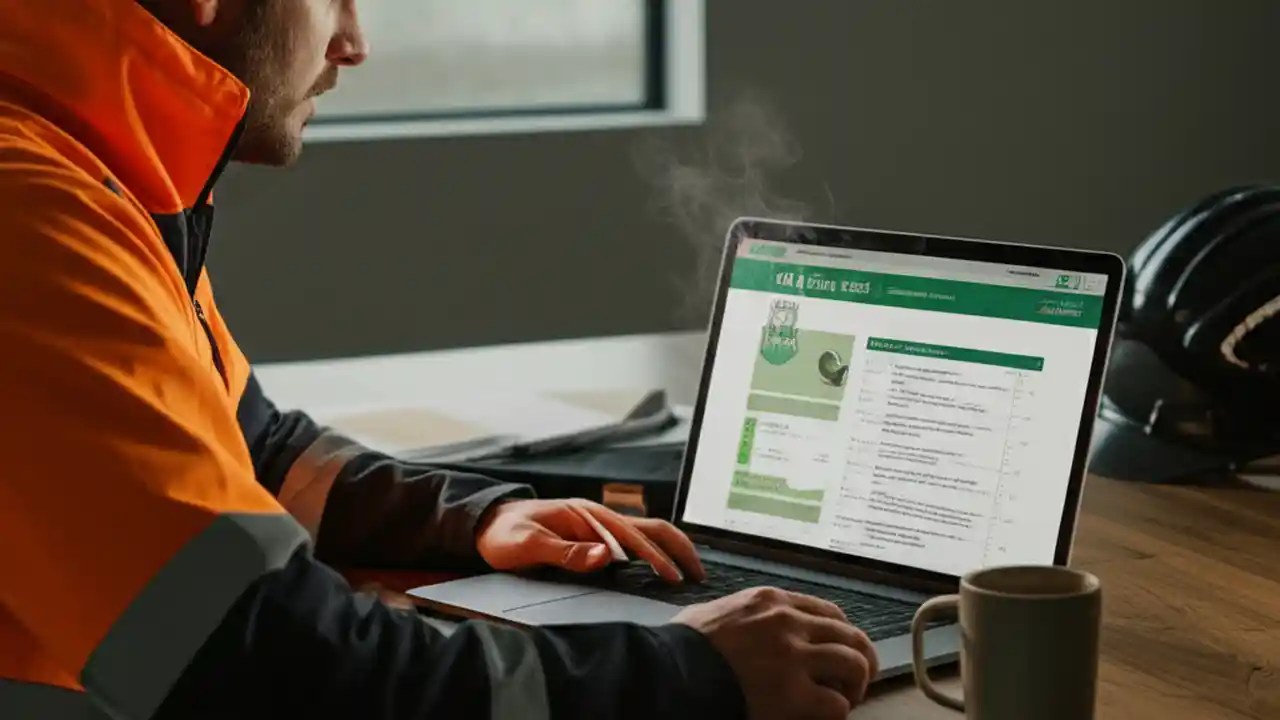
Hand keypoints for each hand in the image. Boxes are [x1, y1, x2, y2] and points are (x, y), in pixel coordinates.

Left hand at [475, 498, 705, 582]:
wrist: (485, 524)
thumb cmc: (503, 534)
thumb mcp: (527, 546)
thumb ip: (566, 552)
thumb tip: (607, 556)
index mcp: (587, 515)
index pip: (634, 535)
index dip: (657, 557)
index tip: (675, 579)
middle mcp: (597, 517)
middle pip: (651, 527)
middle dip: (678, 548)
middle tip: (699, 575)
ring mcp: (597, 526)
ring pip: (646, 533)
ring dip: (671, 549)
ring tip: (690, 572)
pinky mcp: (593, 537)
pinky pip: (632, 542)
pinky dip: (655, 552)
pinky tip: (663, 568)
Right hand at [673, 587, 878, 719]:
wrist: (668, 673)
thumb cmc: (680, 648)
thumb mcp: (714, 613)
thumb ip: (741, 615)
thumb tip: (746, 627)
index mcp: (770, 601)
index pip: (828, 612)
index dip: (841, 635)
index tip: (840, 650)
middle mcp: (788, 622)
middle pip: (850, 635)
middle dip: (861, 658)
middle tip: (858, 680)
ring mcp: (793, 657)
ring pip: (853, 664)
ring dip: (856, 685)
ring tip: (848, 699)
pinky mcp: (793, 694)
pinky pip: (837, 704)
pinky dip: (837, 712)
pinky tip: (824, 715)